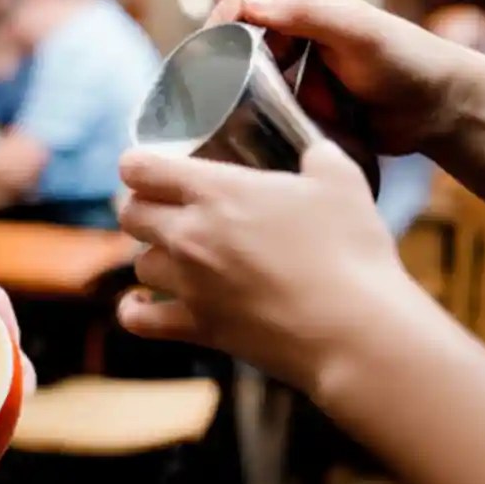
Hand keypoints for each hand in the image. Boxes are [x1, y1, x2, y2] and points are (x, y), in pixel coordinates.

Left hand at [116, 140, 427, 392]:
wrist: (354, 331)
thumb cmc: (350, 252)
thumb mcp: (342, 181)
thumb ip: (318, 157)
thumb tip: (314, 152)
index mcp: (217, 191)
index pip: (141, 168)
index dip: (139, 165)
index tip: (149, 169)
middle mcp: (190, 236)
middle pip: (130, 214)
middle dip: (143, 207)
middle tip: (165, 210)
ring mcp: (190, 286)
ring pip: (139, 265)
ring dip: (155, 258)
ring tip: (175, 257)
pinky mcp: (198, 329)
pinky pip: (138, 320)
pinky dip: (135, 310)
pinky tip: (142, 303)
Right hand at [207, 0, 474, 154]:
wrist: (435, 109)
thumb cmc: (403, 60)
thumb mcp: (355, 32)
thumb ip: (306, 13)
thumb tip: (250, 6)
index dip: (221, 25)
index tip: (217, 60)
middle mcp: (292, 26)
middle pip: (234, 37)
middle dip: (227, 62)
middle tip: (227, 94)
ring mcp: (296, 63)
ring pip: (246, 72)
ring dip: (245, 90)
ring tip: (246, 112)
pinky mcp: (302, 97)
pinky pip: (267, 102)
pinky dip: (265, 111)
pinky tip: (267, 124)